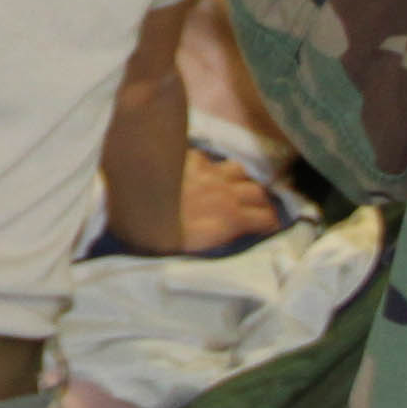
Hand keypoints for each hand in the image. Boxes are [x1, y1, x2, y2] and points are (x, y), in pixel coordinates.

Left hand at [169, 154, 286, 254]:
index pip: (266, 218)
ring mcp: (209, 173)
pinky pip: (210, 159)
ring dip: (243, 179)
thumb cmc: (160, 235)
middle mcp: (226, 192)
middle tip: (261, 208)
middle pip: (258, 192)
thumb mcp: (196, 248)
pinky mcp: (190, 159)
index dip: (271, 223)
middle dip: (263, 201)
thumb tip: (235, 232)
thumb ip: (222, 237)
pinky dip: (212, 167)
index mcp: (230, 218)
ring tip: (239, 187)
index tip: (272, 227)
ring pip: (240, 170)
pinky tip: (205, 171)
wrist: (135, 202)